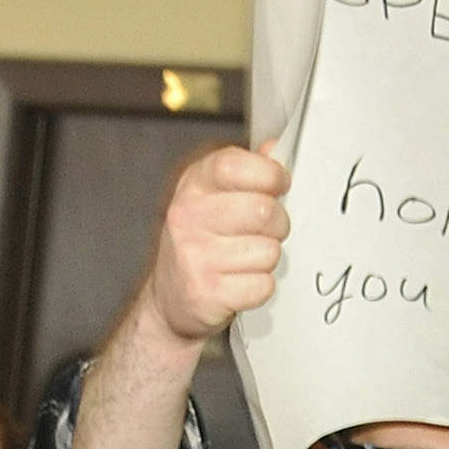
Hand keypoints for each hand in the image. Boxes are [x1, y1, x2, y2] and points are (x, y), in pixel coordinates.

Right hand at [141, 141, 290, 345]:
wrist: (169, 300)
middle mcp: (188, 218)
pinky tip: (240, 283)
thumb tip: (275, 148)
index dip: (269, 173)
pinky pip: (262, 285)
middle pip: (264, 210)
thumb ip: (245, 171)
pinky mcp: (207, 293)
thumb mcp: (213, 197)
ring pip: (269, 251)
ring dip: (266, 258)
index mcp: (192, 186)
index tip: (279, 185)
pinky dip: (259, 287)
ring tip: (246, 260)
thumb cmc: (199, 244)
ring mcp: (195, 257)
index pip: (235, 165)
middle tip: (264, 231)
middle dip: (277, 223)